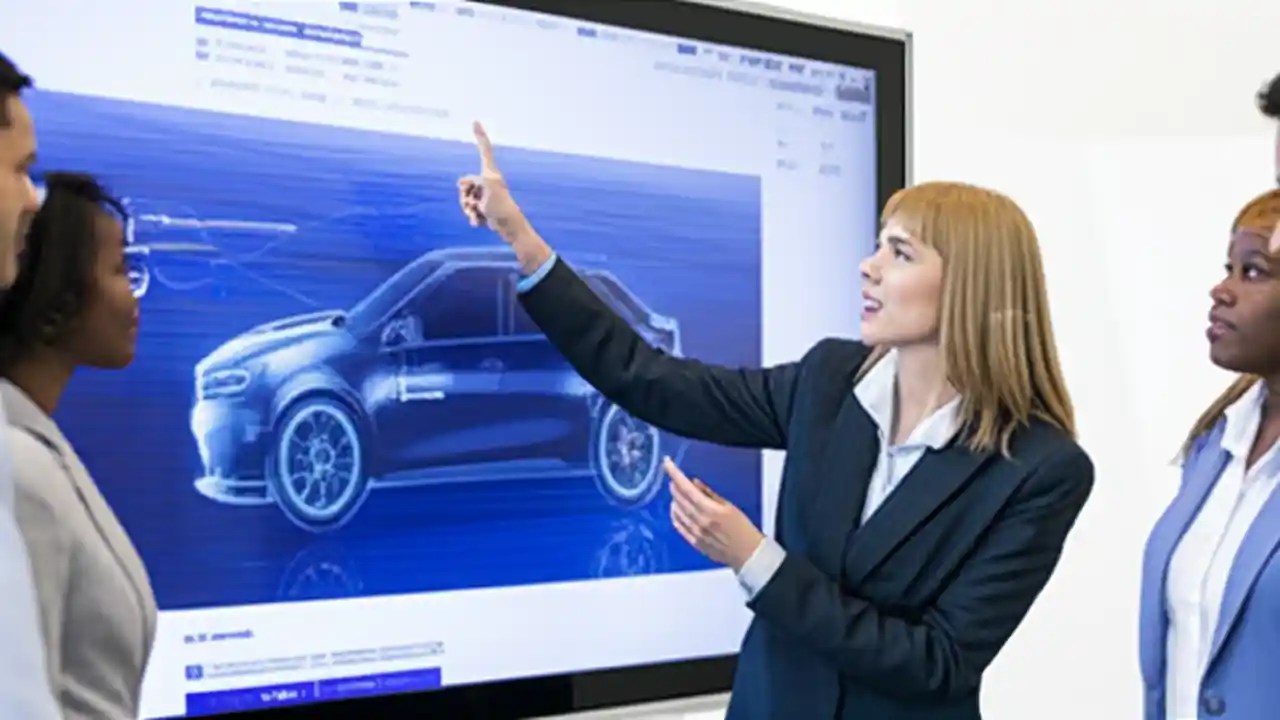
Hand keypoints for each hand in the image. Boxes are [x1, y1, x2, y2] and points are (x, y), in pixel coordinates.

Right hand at [457, 121, 527, 240]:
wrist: (509, 228)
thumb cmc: (502, 207)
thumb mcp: (487, 189)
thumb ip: (473, 181)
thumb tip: (462, 183)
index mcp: (491, 173)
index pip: (485, 150)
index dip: (480, 136)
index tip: (475, 122)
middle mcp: (488, 181)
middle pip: (464, 183)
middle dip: (464, 196)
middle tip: (476, 205)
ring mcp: (485, 195)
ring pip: (464, 199)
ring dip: (468, 209)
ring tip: (479, 215)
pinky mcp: (484, 208)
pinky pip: (469, 210)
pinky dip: (472, 217)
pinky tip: (479, 223)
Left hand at [664, 457, 763, 571]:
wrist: (747, 554)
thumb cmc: (743, 528)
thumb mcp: (729, 506)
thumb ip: (709, 494)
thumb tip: (694, 483)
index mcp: (710, 509)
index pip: (686, 488)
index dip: (675, 474)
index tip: (667, 464)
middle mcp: (700, 521)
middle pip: (679, 498)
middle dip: (675, 485)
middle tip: (673, 478)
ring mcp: (695, 532)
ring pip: (676, 511)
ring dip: (675, 499)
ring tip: (677, 493)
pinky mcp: (694, 542)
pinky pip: (678, 526)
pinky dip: (675, 515)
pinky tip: (676, 510)